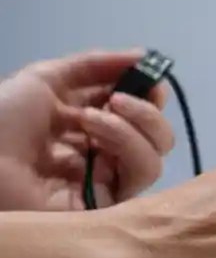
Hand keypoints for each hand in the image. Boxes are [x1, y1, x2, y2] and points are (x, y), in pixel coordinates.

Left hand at [0, 49, 174, 211]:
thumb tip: (146, 55)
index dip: (150, 93)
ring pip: (155, 153)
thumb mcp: (46, 77)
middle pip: (158, 134)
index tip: (148, 75)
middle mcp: (105, 152)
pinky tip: (92, 135)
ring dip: (131, 126)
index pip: (142, 112)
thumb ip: (97, 65)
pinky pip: (141, 172)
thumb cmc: (3, 119)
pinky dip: (126, 144)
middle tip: (119, 99)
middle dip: (146, 110)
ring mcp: (109, 179)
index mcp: (91, 124)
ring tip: (90, 118)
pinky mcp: (112, 203)